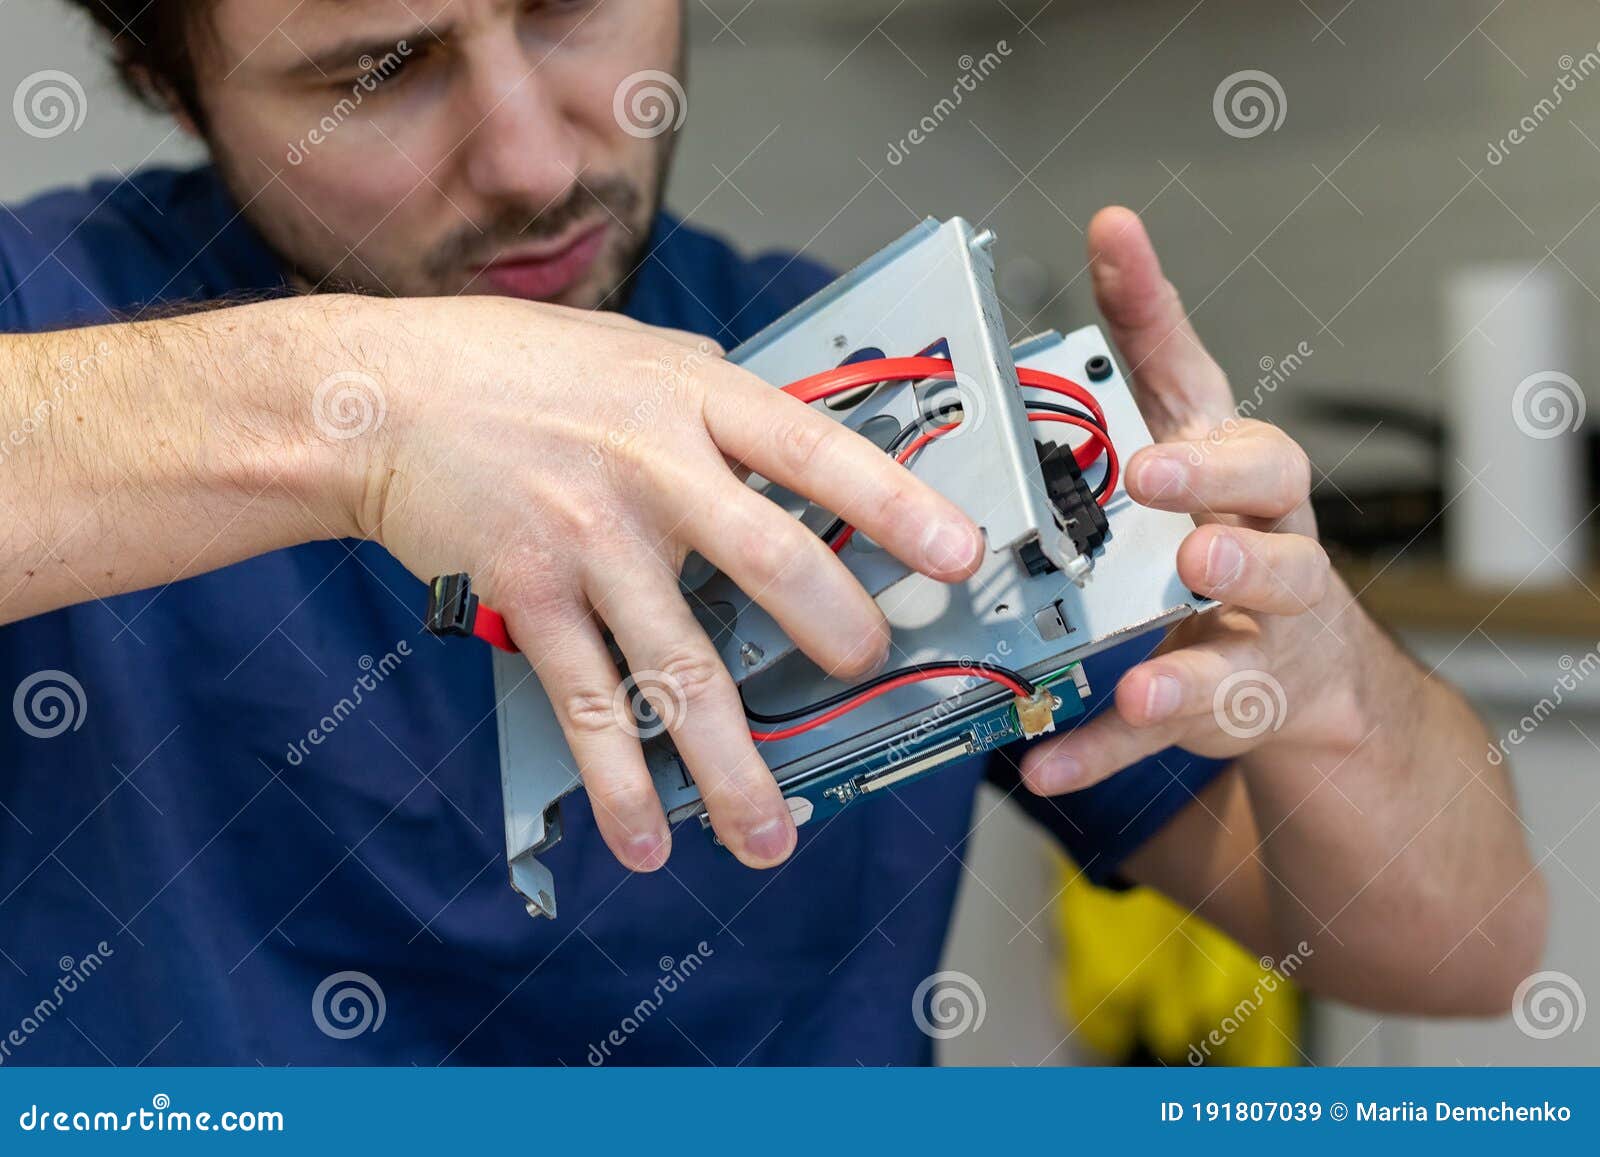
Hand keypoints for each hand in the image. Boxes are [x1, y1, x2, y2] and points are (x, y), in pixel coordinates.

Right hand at [332, 295, 984, 871]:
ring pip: (680, 666)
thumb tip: (797, 444)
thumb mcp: (638, 353)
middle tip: (870, 674)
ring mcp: (588, 538)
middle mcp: (649, 468)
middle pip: (769, 561)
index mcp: (693, 400)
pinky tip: (646, 834)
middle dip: (837, 632)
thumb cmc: (515, 366)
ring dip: (732, 764)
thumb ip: (718, 402)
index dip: (894, 503)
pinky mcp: (529, 596)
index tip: (960, 554)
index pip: (815, 450)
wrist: (380, 394)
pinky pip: (589, 703)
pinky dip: (620, 780)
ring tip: (771, 835)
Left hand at [1021, 208, 1356, 794]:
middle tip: (1155, 472)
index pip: (1195, 366)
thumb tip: (988, 354)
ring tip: (1165, 620)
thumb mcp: (1163, 483)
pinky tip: (1045, 765)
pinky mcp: (1246, 696)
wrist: (1301, 678)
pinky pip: (1181, 720)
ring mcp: (1272, 612)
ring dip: (1222, 594)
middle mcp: (1266, 521)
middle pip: (1271, 476)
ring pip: (1272, 593)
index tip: (1108, 234)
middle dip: (1214, 471)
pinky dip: (1112, 745)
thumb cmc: (1211, 555)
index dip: (1155, 303)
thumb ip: (1098, 418)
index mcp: (1225, 457)